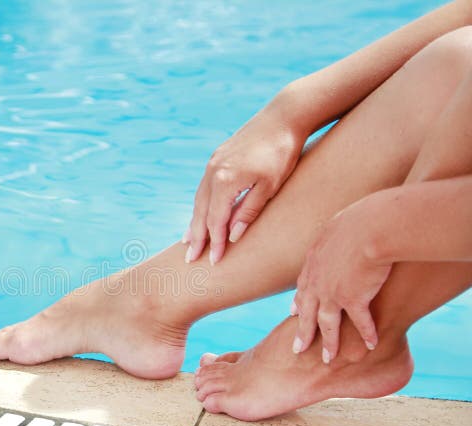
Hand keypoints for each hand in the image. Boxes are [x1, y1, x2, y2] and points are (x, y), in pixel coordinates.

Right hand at [184, 99, 306, 264]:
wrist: (283, 116)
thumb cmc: (283, 152)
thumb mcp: (270, 186)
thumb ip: (249, 211)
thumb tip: (233, 236)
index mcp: (225, 181)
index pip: (215, 221)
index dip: (214, 243)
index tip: (214, 262)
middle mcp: (213, 172)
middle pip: (200, 212)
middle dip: (196, 237)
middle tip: (190, 259)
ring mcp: (213, 164)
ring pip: (199, 199)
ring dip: (194, 221)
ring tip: (189, 240)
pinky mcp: (217, 158)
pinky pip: (204, 188)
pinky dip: (201, 204)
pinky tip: (201, 213)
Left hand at [292, 201, 392, 362]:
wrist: (370, 228)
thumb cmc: (359, 220)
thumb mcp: (337, 225)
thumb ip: (334, 235)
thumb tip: (338, 230)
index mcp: (313, 262)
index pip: (303, 287)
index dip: (300, 303)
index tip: (294, 314)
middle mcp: (318, 281)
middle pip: (307, 312)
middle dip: (302, 332)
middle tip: (296, 349)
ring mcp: (333, 293)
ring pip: (327, 324)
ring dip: (329, 343)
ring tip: (328, 358)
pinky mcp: (354, 300)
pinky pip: (360, 323)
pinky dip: (367, 334)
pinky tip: (371, 345)